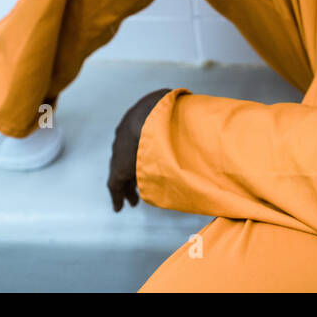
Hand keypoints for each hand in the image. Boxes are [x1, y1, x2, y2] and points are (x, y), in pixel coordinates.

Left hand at [107, 88, 173, 210]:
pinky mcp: (118, 169)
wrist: (150, 118)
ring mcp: (120, 151)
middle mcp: (125, 134)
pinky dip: (118, 196)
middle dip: (133, 168)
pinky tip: (119, 207)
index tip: (150, 158)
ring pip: (122, 172)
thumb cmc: (170, 111)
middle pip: (128, 155)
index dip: (144, 149)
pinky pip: (116, 185)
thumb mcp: (178, 109)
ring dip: (128, 186)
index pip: (138, 136)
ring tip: (132, 200)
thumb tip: (200, 121)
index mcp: (138, 117)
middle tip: (138, 181)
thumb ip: (184, 116)